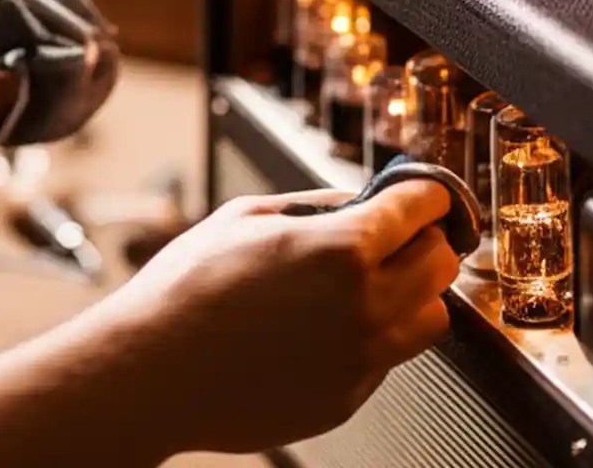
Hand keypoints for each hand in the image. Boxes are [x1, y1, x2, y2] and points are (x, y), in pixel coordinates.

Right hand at [96, 180, 459, 456]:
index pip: (426, 207)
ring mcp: (361, 359)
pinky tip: (319, 330)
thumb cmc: (186, 290)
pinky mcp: (347, 399)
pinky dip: (370, 338)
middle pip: (442, 263)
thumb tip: (362, 201)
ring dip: (411, 296)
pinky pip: (387, 359)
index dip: (426, 194)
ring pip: (430, 319)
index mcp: (343, 249)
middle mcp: (366, 306)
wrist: (151, 372)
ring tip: (364, 288)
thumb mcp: (249, 216)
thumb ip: (318, 204)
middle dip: (423, 241)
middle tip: (393, 238)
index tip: (422, 196)